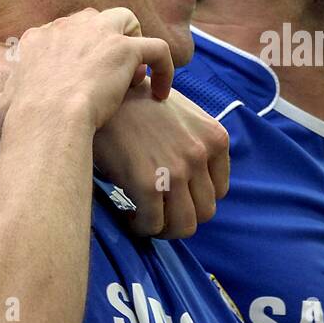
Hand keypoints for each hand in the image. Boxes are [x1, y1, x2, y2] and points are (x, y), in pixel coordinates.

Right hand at [0, 7, 172, 134]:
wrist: (49, 119)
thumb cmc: (22, 118)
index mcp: (42, 37)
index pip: (68, 30)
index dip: (81, 52)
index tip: (86, 80)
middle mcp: (70, 26)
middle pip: (99, 19)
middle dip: (110, 42)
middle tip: (114, 79)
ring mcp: (100, 34)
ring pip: (130, 21)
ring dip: (137, 46)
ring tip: (137, 80)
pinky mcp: (126, 48)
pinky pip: (158, 48)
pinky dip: (166, 68)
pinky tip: (162, 93)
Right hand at [91, 84, 229, 237]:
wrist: (104, 94)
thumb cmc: (138, 103)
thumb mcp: (184, 115)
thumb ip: (196, 145)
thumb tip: (191, 183)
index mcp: (215, 138)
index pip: (219, 190)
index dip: (195, 199)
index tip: (175, 199)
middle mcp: (201, 155)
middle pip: (205, 211)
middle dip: (181, 217)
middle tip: (159, 212)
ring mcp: (176, 170)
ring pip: (184, 225)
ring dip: (164, 228)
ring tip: (145, 218)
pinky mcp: (148, 183)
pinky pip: (153, 224)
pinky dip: (141, 227)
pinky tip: (128, 213)